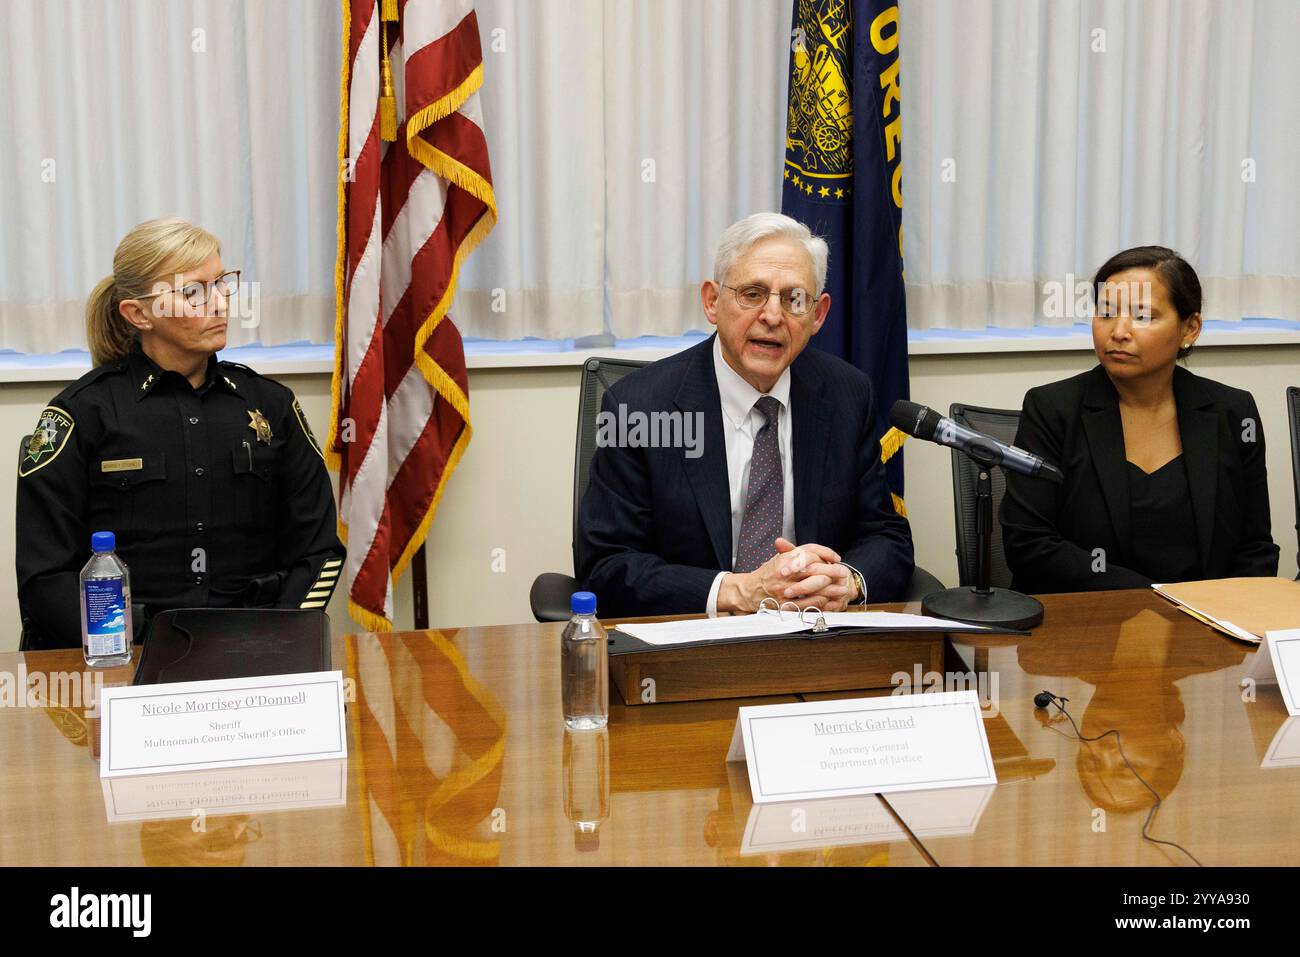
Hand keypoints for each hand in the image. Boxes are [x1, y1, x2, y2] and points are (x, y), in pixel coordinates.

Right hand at [717, 537, 843, 613]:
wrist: (749, 591)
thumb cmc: (767, 574)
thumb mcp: (779, 558)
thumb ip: (796, 553)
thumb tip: (816, 553)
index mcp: (783, 559)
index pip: (809, 552)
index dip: (825, 554)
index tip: (836, 558)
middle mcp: (783, 574)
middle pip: (814, 569)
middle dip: (832, 572)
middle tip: (844, 573)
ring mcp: (784, 590)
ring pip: (813, 588)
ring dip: (830, 589)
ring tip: (842, 588)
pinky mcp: (785, 605)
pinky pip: (807, 604)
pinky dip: (820, 602)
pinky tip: (829, 600)